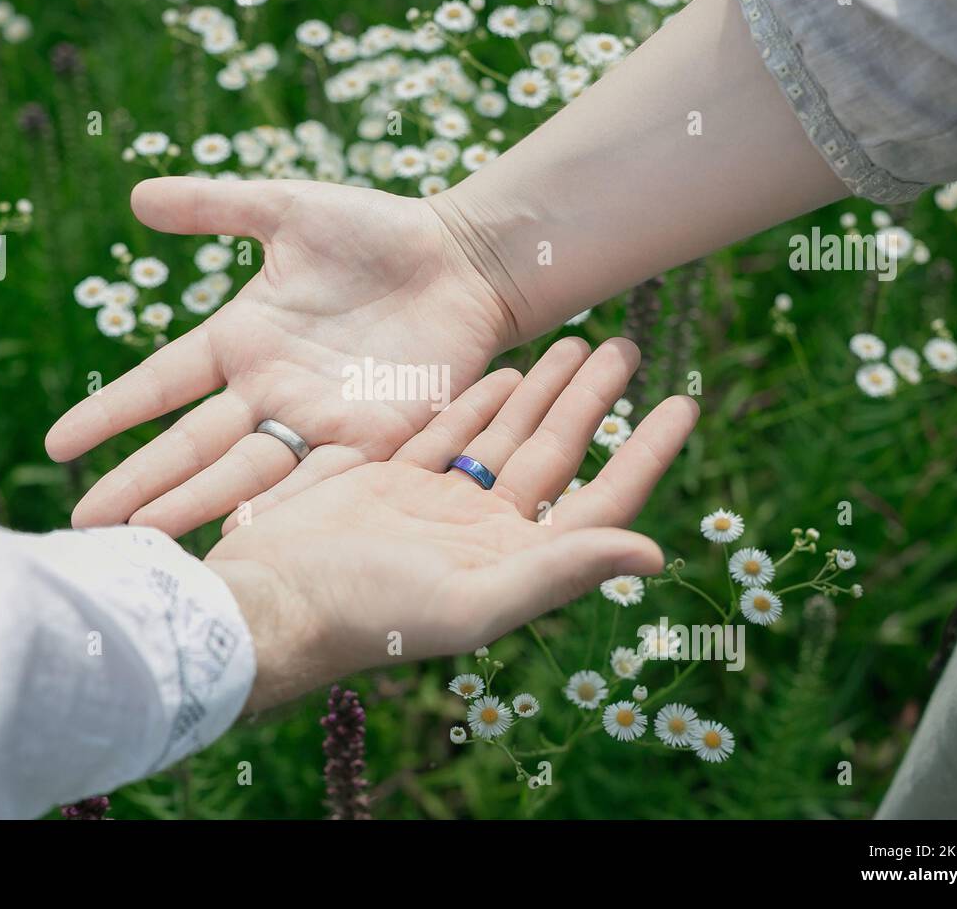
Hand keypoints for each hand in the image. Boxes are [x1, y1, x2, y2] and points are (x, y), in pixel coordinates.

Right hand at [45, 177, 511, 535]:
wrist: (465, 261)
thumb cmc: (379, 233)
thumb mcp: (288, 212)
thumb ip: (216, 207)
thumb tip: (137, 196)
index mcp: (242, 341)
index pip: (162, 384)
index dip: (113, 412)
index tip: (57, 444)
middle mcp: (271, 391)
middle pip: (193, 444)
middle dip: (141, 482)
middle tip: (87, 527)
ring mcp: (320, 420)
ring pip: (247, 471)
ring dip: (198, 504)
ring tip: (147, 540)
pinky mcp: (375, 439)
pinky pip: (323, 477)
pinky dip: (287, 507)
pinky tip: (246, 537)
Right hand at [203, 337, 697, 712]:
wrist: (270, 601)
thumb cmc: (370, 611)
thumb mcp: (473, 598)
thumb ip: (561, 571)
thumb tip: (654, 555)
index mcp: (516, 563)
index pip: (602, 500)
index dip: (646, 453)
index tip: (686, 402)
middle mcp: (485, 533)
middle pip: (558, 454)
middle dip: (595, 402)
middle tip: (628, 346)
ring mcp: (438, 506)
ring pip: (507, 436)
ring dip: (544, 392)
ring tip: (580, 345)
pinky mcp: (391, 483)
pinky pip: (451, 433)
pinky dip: (481, 401)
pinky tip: (508, 371)